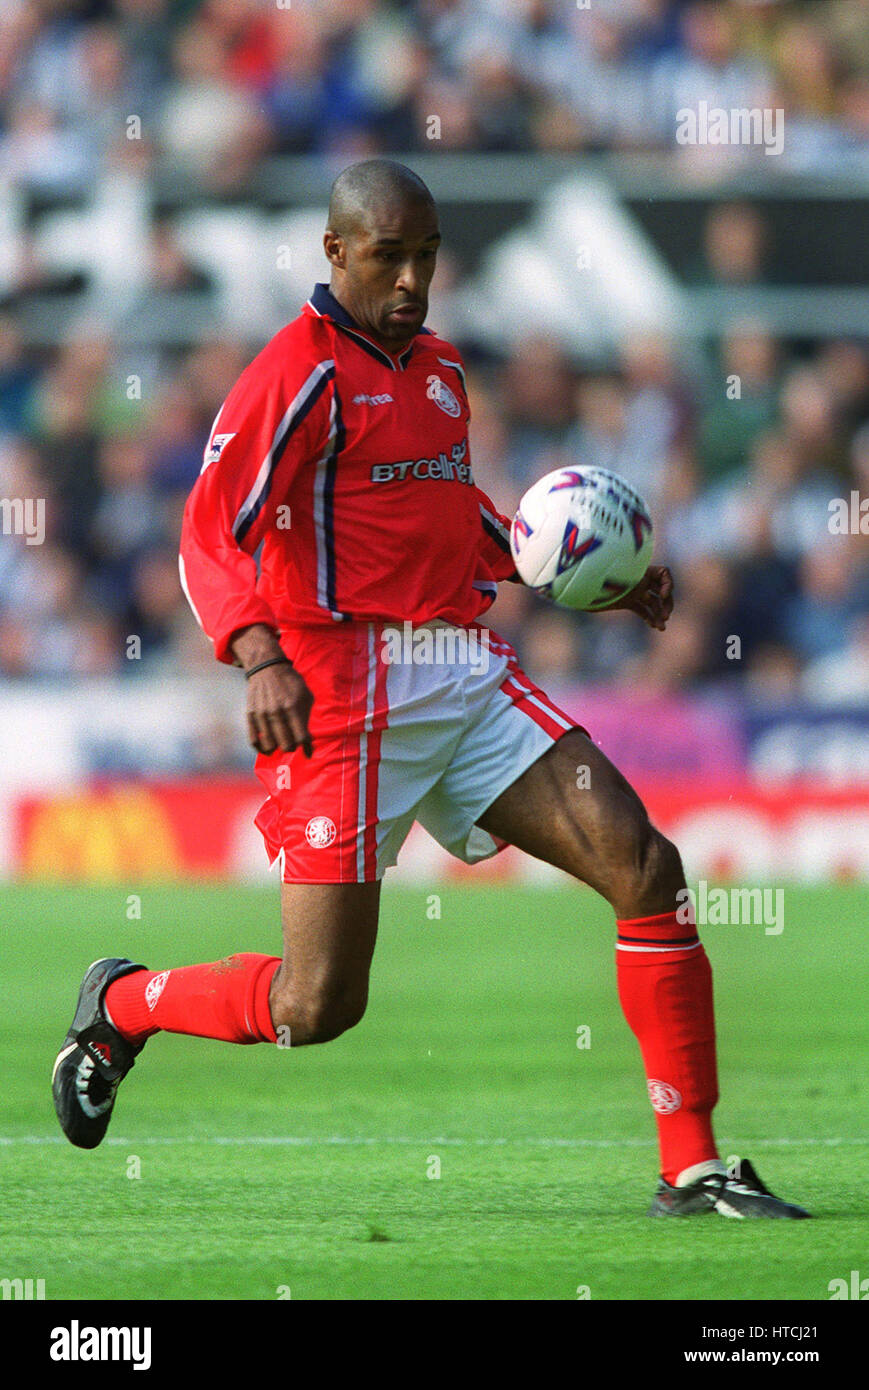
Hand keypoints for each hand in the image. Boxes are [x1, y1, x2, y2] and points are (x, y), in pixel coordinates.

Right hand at [231, 624, 313, 756]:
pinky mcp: (250, 715)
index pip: (301, 738)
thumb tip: (308, 741)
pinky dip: (261, 748)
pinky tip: (268, 746)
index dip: (307, 748)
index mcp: (293, 707)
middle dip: (293, 748)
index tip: (308, 753)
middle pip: (286, 746)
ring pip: (270, 746)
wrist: (267, 667)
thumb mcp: (306, 695)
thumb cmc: (291, 683)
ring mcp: (262, 715)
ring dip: (278, 747)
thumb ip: (307, 718)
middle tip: (294, 742)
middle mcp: (276, 713)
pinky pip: (254, 741)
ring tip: (282, 742)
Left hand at [609, 564, 673, 631]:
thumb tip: (656, 585)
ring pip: (652, 603)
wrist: (586, 585)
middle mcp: (640, 579)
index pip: (664, 574)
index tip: (662, 596)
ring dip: (659, 615)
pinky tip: (654, 626)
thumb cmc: (605, 577)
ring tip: (662, 628)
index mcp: (641, 570)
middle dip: (667, 604)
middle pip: (662, 591)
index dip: (668, 585)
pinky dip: (649, 617)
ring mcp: (634, 591)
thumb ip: (638, 575)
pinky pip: (641, 609)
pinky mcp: (626, 601)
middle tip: (666, 616)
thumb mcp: (622, 574)